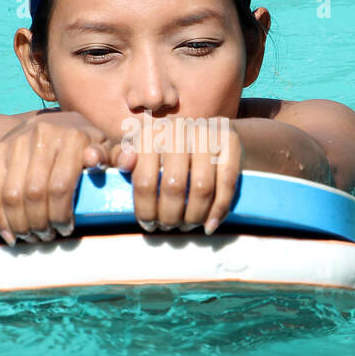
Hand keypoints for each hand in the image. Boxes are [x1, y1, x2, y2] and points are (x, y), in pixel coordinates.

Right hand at [0, 111, 114, 244]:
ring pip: (12, 194)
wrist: (54, 122)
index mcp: (73, 136)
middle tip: (47, 237)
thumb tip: (126, 162)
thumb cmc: (89, 144)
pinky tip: (8, 234)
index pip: (60, 186)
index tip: (67, 230)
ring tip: (30, 236)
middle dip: (40, 222)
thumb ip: (118, 157)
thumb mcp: (108, 148)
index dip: (61, 214)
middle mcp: (43, 135)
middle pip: (34, 193)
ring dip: (20, 223)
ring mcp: (18, 141)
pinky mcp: (0, 150)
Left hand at [108, 117, 240, 234]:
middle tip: (170, 227)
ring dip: (194, 215)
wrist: (213, 133)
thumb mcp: (142, 152)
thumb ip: (125, 158)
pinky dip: (219, 209)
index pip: (144, 179)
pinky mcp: (230, 140)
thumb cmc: (170, 151)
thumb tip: (125, 163)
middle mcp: (178, 128)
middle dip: (171, 216)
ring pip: (201, 187)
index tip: (148, 224)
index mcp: (151, 133)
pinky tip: (210, 226)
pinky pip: (227, 183)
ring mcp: (206, 133)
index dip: (145, 208)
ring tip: (188, 225)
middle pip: (174, 186)